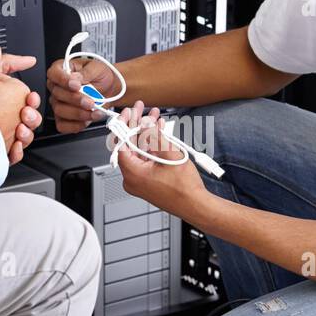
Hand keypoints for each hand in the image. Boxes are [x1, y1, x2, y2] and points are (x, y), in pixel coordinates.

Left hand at [0, 49, 42, 164]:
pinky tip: (13, 147)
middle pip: (26, 119)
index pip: (23, 100)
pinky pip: (8, 152)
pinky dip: (15, 152)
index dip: (31, 100)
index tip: (31, 98)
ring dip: (26, 135)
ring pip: (21, 137)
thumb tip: (23, 57)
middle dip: (31, 117)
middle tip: (26, 114)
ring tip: (20, 131)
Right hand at [46, 54, 119, 133]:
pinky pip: (63, 125)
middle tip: (90, 102)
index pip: (54, 74)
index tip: (76, 85)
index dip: (63, 81)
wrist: (110, 89)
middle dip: (76, 100)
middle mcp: (57, 87)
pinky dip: (76, 125)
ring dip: (79, 113)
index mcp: (61, 70)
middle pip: (57, 95)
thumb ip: (85, 72)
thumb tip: (75, 78)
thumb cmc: (100, 76)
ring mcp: (58, 103)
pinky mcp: (63, 118)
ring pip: (60, 111)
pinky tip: (88, 119)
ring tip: (95, 111)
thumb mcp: (96, 68)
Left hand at [115, 101, 206, 219]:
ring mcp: (140, 181)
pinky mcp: (148, 181)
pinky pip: (145, 160)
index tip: (130, 113)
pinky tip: (159, 133)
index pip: (120, 143)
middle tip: (141, 110)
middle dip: (138, 126)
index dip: (125, 125)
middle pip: (129, 146)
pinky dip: (151, 146)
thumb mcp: (170, 154)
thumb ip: (155, 136)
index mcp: (133, 174)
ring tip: (155, 118)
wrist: (195, 204)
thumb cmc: (184, 188)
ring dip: (147, 134)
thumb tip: (144, 123)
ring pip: (139, 151)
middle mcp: (132, 179)